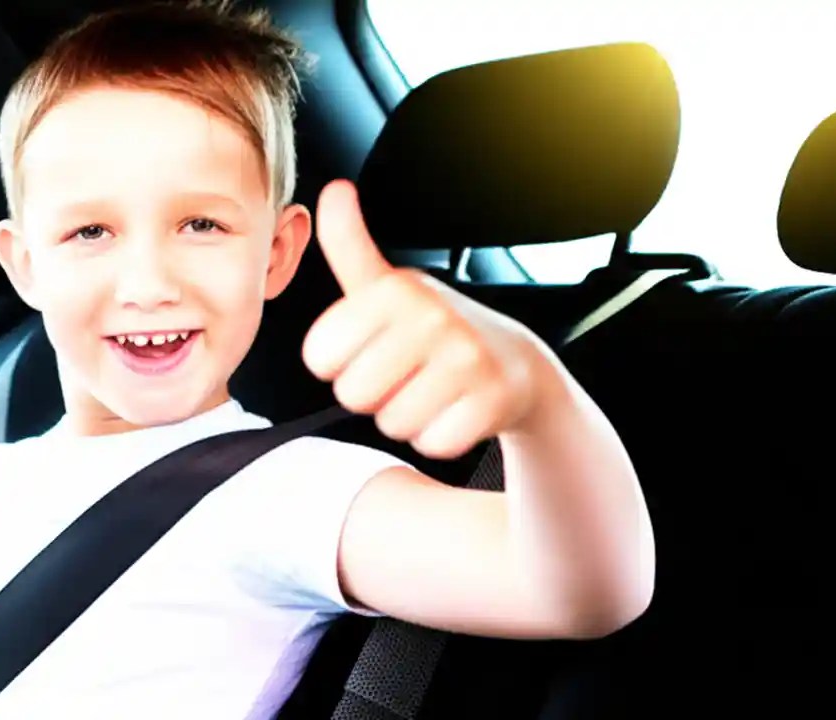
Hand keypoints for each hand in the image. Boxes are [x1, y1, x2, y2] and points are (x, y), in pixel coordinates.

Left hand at [302, 179, 554, 458]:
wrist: (515, 362)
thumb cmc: (434, 328)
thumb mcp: (386, 285)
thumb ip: (349, 244)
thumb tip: (332, 191)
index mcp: (394, 290)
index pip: (320, 358)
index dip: (340, 363)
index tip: (370, 348)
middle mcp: (431, 318)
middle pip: (353, 394)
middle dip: (373, 394)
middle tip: (404, 373)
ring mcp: (466, 360)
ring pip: (392, 422)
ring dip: (406, 416)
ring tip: (430, 389)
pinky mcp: (491, 402)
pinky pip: (433, 443)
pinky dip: (439, 436)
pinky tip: (454, 409)